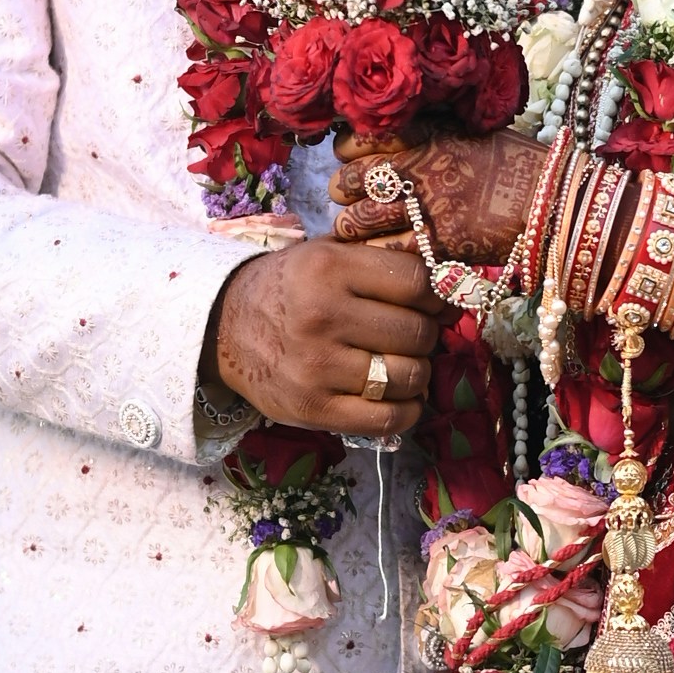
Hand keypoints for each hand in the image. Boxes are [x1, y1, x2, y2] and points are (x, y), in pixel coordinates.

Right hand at [212, 231, 441, 438]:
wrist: (224, 327)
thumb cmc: (289, 288)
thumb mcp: (327, 255)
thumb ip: (381, 263)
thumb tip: (449, 297)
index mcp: (328, 268)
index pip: (416, 283)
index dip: (434, 296)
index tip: (429, 305)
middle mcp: (322, 315)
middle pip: (417, 333)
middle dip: (426, 336)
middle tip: (410, 337)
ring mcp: (316, 366)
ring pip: (409, 376)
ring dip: (417, 373)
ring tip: (401, 364)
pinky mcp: (312, 408)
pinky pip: (388, 418)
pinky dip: (407, 410)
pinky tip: (400, 398)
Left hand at [333, 127, 543, 267]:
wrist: (552, 201)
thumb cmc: (519, 164)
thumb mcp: (473, 130)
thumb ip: (434, 131)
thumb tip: (399, 132)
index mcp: (427, 134)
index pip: (362, 137)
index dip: (349, 150)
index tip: (351, 157)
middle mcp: (419, 166)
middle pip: (353, 180)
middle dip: (344, 190)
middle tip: (347, 197)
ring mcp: (426, 205)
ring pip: (361, 219)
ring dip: (351, 226)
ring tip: (352, 229)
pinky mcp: (437, 241)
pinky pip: (387, 250)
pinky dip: (375, 254)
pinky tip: (376, 254)